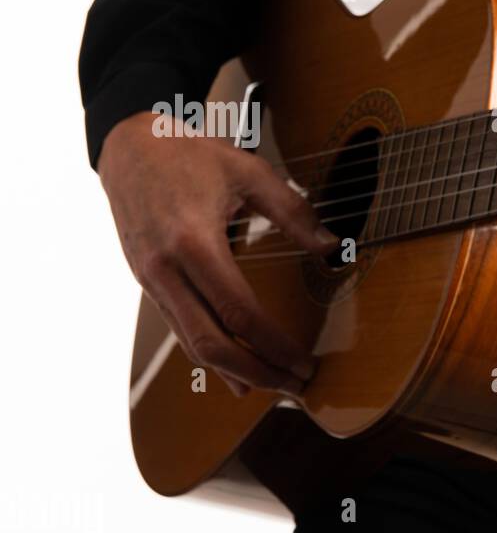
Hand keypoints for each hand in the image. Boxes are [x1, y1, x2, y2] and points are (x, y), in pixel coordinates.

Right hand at [98, 111, 336, 396]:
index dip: (274, 345)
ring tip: (276, 385)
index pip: (238, 312)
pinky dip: (211, 356)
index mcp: (193, 241)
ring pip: (192, 344)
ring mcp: (152, 280)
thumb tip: (331, 247)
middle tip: (297, 386)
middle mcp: (165, 269)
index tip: (305, 362)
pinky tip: (237, 374)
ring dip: (235, 372)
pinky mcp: (149, 284)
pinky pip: (181, 330)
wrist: (129, 146)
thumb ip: (293, 211)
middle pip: (212, 342)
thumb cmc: (189, 154)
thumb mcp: (247, 171)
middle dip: (258, 372)